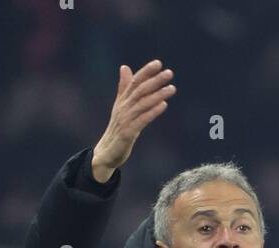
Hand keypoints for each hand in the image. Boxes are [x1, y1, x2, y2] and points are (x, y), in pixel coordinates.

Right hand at [92, 59, 175, 180]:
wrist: (106, 152)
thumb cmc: (117, 129)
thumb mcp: (120, 107)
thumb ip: (124, 88)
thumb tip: (125, 67)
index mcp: (122, 100)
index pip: (134, 82)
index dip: (146, 72)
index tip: (158, 63)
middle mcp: (123, 107)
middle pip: (140, 90)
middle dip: (155, 80)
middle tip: (169, 73)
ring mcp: (125, 120)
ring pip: (143, 104)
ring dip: (158, 95)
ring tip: (172, 88)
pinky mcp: (128, 133)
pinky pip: (142, 120)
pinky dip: (153, 112)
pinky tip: (163, 105)